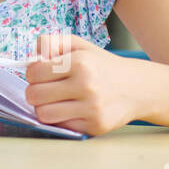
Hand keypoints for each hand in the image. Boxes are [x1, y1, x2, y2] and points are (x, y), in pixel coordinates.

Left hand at [24, 33, 140, 135]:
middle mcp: (86, 85)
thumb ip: (52, 42)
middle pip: (35, 95)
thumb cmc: (101, 66)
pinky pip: (61, 126)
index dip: (31, 73)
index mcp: (79, 62)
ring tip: (53, 101)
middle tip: (45, 89)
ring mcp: (92, 108)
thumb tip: (33, 57)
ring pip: (44, 114)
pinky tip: (69, 110)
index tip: (39, 74)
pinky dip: (60, 119)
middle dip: (34, 91)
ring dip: (44, 108)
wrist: (137, 88)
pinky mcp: (95, 126)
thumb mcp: (79, 45)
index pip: (34, 72)